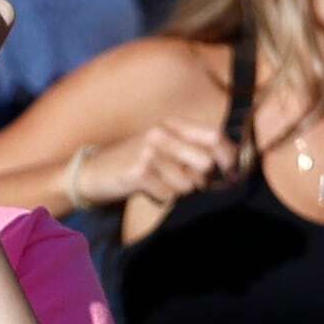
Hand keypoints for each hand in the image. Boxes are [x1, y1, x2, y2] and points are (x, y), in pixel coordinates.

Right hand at [92, 117, 239, 207]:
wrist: (91, 172)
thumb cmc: (138, 163)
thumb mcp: (166, 149)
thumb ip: (196, 152)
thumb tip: (232, 169)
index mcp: (171, 125)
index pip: (215, 137)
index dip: (229, 157)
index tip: (228, 172)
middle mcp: (161, 133)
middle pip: (206, 164)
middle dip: (200, 180)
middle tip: (184, 181)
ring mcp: (149, 151)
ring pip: (188, 184)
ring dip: (178, 191)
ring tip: (159, 182)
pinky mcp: (138, 172)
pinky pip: (169, 196)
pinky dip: (161, 198)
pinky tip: (146, 189)